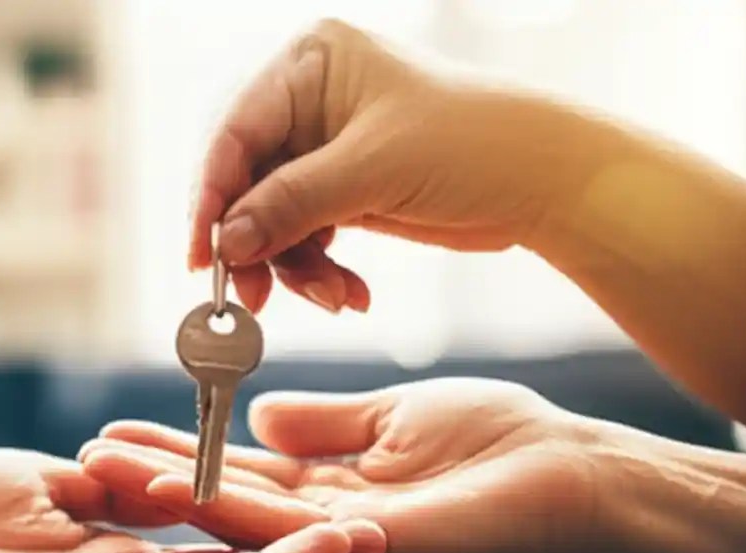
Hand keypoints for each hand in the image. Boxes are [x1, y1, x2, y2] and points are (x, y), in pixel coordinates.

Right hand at [80, 378, 608, 552]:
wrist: (572, 468)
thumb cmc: (494, 440)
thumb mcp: (389, 417)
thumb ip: (323, 424)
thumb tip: (258, 411)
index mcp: (324, 493)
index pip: (232, 476)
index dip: (173, 457)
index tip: (112, 434)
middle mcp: (320, 528)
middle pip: (219, 508)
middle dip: (147, 484)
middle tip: (78, 460)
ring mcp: (342, 545)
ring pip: (236, 526)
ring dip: (164, 498)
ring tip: (99, 469)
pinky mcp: (370, 550)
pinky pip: (288, 530)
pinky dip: (221, 509)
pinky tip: (169, 489)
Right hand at [193, 19, 616, 313]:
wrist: (543, 181)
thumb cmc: (470, 143)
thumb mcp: (371, 170)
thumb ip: (290, 203)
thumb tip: (227, 242)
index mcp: (309, 62)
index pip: (235, 132)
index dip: (212, 197)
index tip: (203, 257)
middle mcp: (308, 98)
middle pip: (246, 180)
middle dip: (254, 242)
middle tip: (252, 297)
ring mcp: (324, 146)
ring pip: (271, 216)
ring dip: (292, 265)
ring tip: (330, 296)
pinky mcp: (342, 188)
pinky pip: (303, 234)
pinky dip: (317, 268)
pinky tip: (348, 292)